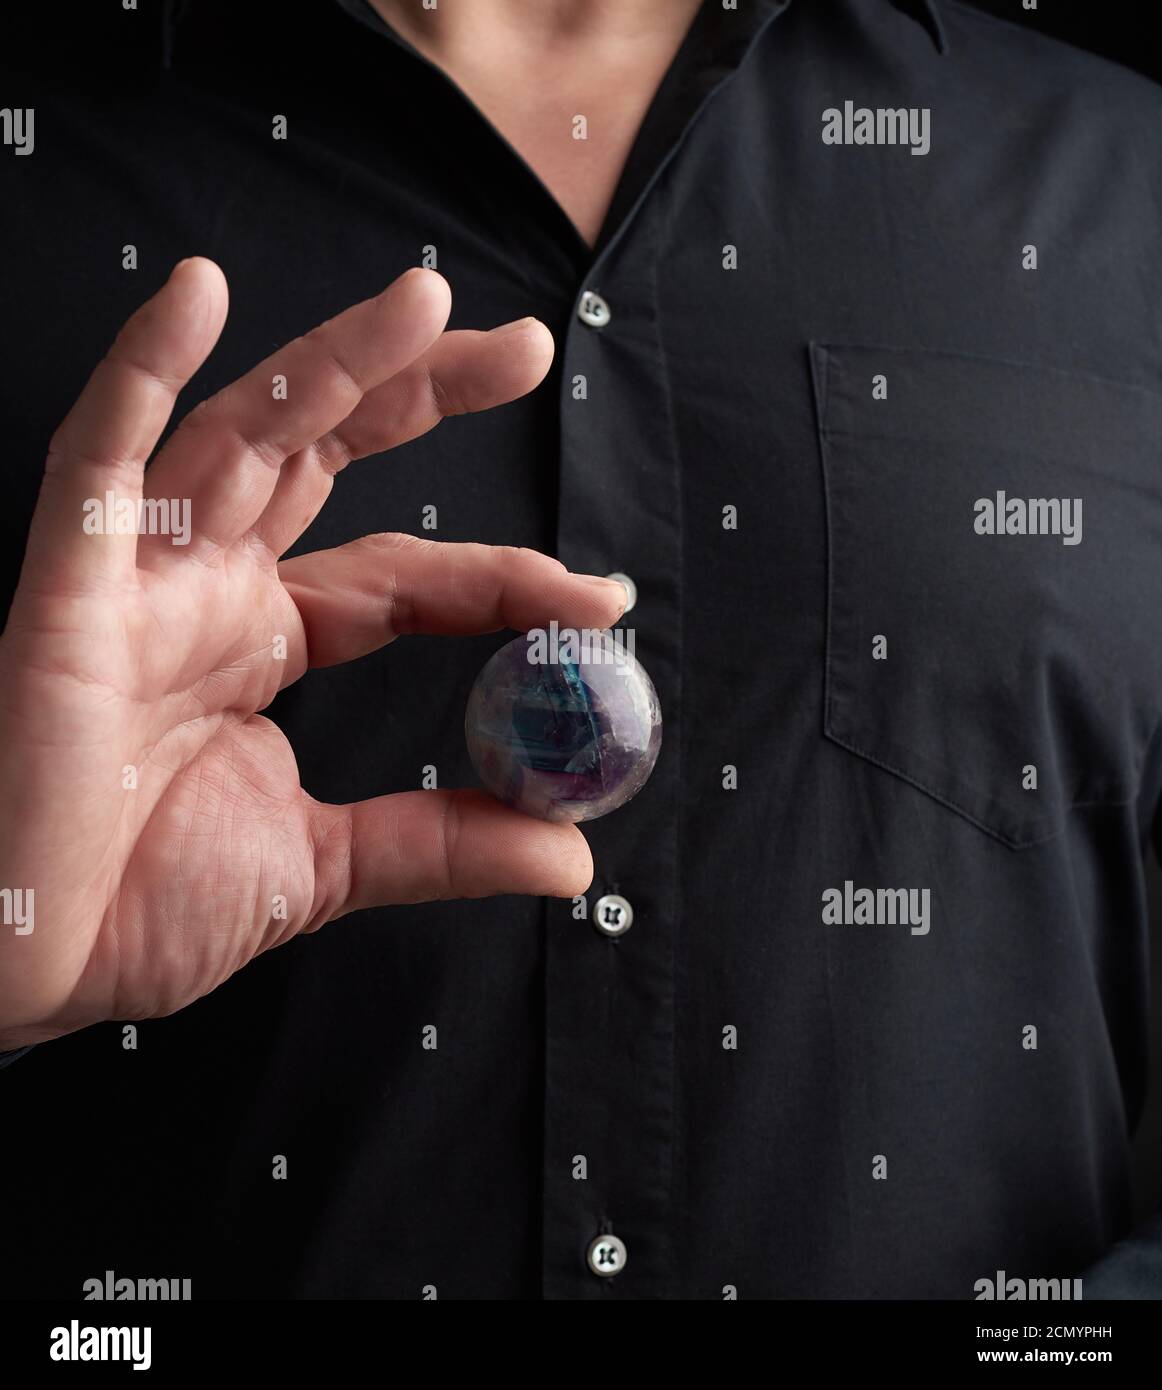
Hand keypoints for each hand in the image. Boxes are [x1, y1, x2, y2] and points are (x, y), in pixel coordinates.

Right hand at [0, 259, 625, 1046]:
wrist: (13, 966)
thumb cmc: (129, 909)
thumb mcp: (324, 867)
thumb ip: (442, 844)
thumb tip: (571, 854)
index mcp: (263, 641)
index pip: (404, 574)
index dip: (502, 574)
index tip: (599, 596)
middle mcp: (208, 589)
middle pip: (327, 453)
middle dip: (423, 390)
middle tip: (527, 346)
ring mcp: (139, 581)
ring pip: (240, 432)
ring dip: (331, 362)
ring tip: (428, 304)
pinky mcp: (65, 594)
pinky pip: (96, 464)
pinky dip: (139, 375)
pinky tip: (198, 297)